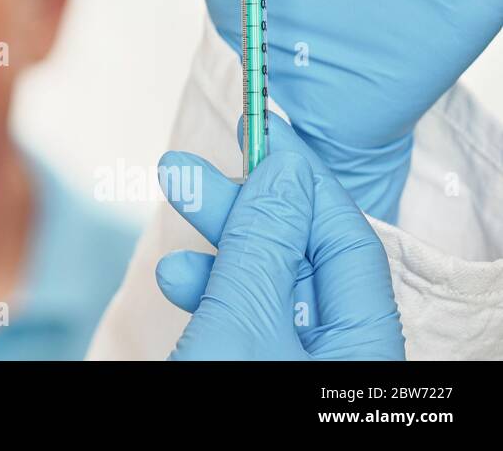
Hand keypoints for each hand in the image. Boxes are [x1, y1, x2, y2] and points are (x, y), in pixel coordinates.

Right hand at [157, 114, 404, 359]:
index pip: (346, 240)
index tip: (261, 132)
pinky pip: (244, 316)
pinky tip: (176, 274)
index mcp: (364, 346)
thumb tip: (285, 174)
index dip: (302, 179)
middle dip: (240, 206)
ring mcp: (298, 363)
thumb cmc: (226, 406)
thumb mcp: (242, 319)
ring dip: (215, 242)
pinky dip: (209, 290)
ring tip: (173, 199)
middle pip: (299, 258)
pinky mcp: (259, 366)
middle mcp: (340, 354)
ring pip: (265, 285)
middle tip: (188, 166)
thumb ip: (262, 246)